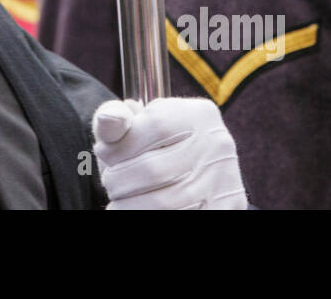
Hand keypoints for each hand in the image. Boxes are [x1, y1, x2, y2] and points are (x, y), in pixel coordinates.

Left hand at [92, 97, 246, 209]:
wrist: (192, 171)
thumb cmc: (153, 144)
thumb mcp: (135, 124)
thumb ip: (117, 119)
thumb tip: (109, 119)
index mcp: (197, 114)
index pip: (155, 125)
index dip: (120, 143)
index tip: (105, 153)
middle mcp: (217, 145)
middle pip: (155, 169)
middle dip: (119, 179)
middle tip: (111, 182)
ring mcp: (224, 180)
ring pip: (164, 202)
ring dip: (129, 204)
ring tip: (119, 201)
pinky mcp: (226, 207)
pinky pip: (180, 214)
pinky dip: (146, 213)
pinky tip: (135, 208)